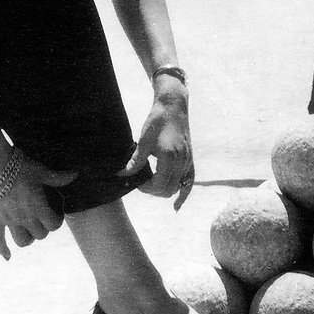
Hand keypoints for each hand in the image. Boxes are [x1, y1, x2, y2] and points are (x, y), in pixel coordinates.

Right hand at [0, 151, 76, 259]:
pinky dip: (2, 249)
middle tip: (42, 219)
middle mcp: (25, 218)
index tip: (56, 214)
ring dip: (28, 238)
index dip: (57, 222)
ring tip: (29, 231)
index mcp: (38, 208)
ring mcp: (10, 220)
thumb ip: (58, 178)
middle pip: (40, 235)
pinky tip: (8, 257)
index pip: (53, 226)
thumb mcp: (42, 171)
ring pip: (22, 241)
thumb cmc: (21, 167)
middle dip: (43, 229)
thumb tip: (76, 174)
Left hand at [118, 91, 194, 210]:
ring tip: (151, 185)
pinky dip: (183, 194)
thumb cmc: (157, 121)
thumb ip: (135, 161)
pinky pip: (189, 182)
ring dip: (164, 190)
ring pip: (178, 188)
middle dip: (153, 190)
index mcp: (170, 158)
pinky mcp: (190, 159)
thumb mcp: (143, 142)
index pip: (159, 185)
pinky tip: (176, 206)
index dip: (146, 188)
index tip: (136, 181)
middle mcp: (182, 162)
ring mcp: (188, 162)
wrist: (173, 107)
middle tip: (140, 182)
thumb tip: (122, 174)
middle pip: (168, 190)